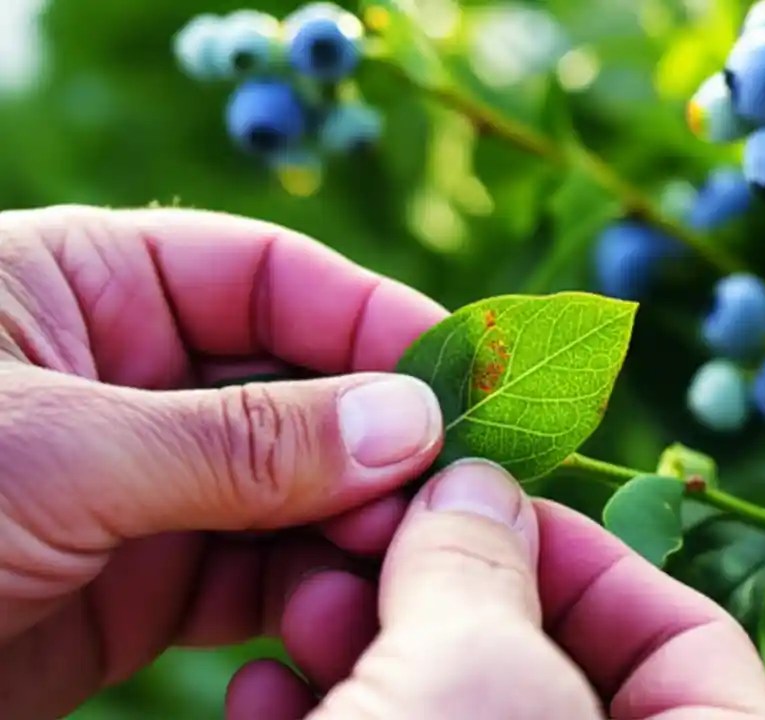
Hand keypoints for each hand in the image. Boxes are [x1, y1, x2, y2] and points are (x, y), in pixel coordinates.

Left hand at [0, 206, 448, 717]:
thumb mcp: (53, 451)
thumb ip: (240, 439)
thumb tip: (407, 419)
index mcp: (78, 289)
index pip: (264, 275)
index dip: (368, 315)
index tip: (460, 370)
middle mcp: (122, 380)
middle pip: (293, 385)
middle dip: (377, 432)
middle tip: (460, 481)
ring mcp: (138, 488)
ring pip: (291, 488)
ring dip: (357, 519)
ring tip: (412, 553)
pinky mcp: (140, 589)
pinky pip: (258, 576)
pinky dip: (312, 591)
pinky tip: (351, 604)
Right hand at [226, 460, 764, 718]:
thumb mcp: (469, 674)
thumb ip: (484, 564)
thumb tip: (478, 486)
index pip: (689, 636)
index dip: (590, 548)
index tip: (491, 497)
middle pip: (554, 660)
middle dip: (446, 584)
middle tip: (370, 528)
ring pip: (454, 704)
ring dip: (369, 641)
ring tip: (304, 596)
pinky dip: (329, 712)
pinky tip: (262, 688)